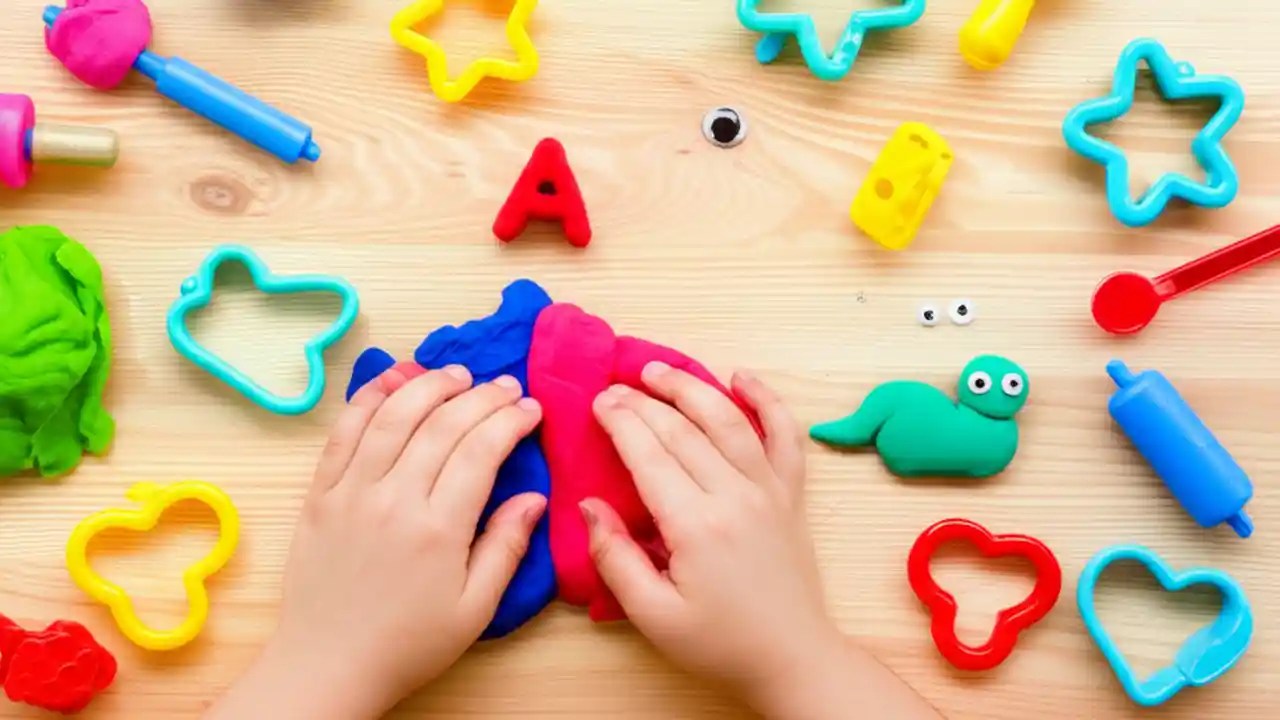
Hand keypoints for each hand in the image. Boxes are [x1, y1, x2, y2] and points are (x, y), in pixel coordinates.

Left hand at [206, 365, 545, 719]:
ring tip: (456, 374)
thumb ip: (506, 548)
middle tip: (504, 385)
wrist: (327, 665)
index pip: (481, 451)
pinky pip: (344, 432)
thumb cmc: (408, 644)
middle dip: (481, 396)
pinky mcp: (320, 494)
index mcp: (439, 530)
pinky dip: (368, 397)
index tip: (530, 408)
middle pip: (442, 424)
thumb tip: (534, 497)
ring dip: (428, 385)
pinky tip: (394, 378)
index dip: (509, 420)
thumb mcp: (474, 610)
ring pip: (393, 416)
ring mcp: (351, 492)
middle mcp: (394, 500)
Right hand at [586, 363, 938, 719]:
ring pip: (729, 421)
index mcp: (697, 526)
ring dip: (692, 388)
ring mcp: (769, 491)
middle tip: (613, 385)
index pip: (650, 456)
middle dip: (644, 402)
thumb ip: (616, 558)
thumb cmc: (719, 643)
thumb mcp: (653, 616)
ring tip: (659, 369)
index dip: (621, 423)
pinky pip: (784, 435)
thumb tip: (590, 506)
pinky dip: (767, 400)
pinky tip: (743, 377)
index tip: (598, 402)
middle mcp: (735, 496)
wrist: (792, 658)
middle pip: (684, 431)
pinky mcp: (791, 495)